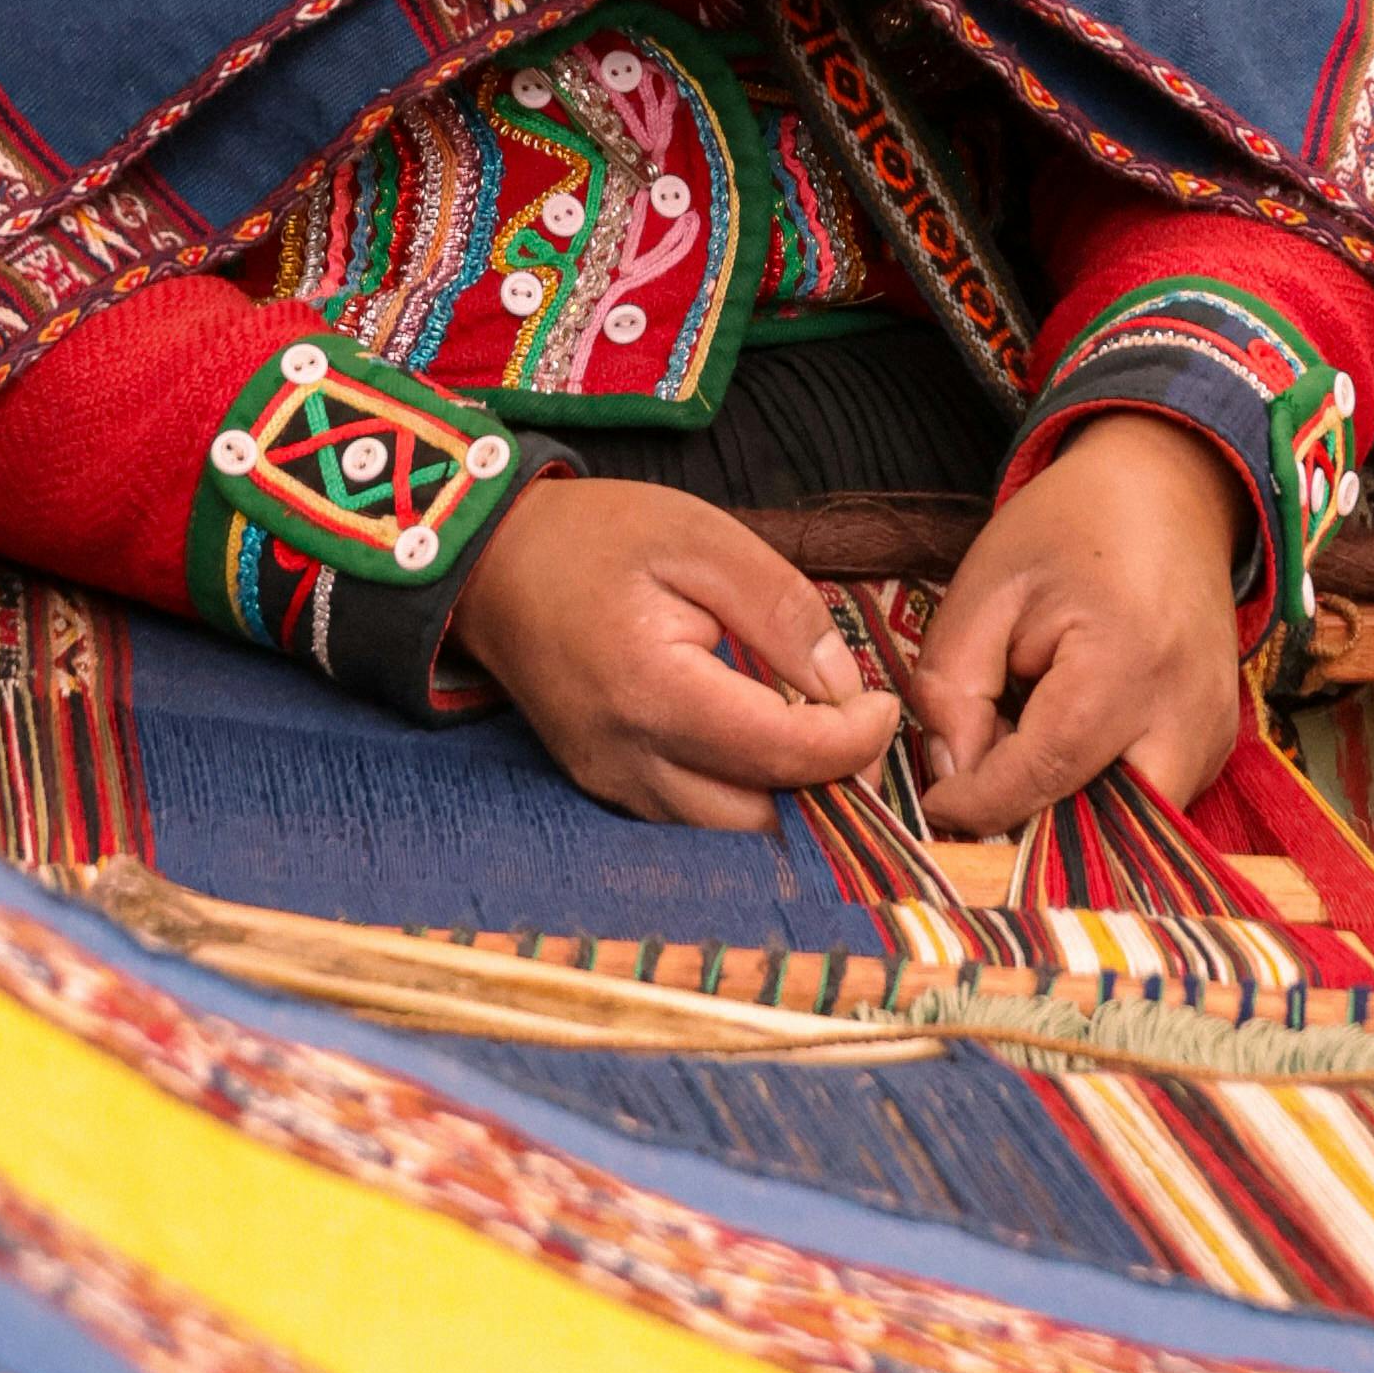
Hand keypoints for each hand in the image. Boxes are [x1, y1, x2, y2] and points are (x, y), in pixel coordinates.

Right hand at [457, 480, 902, 830]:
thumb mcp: (700, 537)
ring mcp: (609, 781)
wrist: (492, 563)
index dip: (852, 740)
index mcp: (652, 689)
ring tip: (805, 734)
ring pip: (726, 835)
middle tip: (848, 724)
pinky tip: (753, 743)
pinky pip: (689, 821)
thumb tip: (842, 684)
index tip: (881, 704)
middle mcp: (626, 757)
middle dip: (820, 784)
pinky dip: (736, 796)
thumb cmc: (596, 539)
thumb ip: (780, 608)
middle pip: (759, 821)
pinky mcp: (604, 786)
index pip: (781, 753)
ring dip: (780, 798)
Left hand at [906, 414, 1252, 837]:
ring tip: (1031, 742)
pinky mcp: (1220, 742)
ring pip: (1134, 823)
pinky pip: (1157, 799)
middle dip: (1037, 820)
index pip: (1046, 773)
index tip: (936, 800)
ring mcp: (1216, 732)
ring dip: (1072, 809)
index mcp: (1125, 661)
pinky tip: (1073, 740)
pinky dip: (1105, 791)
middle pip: (1105, 822)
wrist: (1166, 492)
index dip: (980, 801)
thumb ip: (952, 685)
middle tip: (987, 776)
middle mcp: (1188, 710)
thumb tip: (955, 772)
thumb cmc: (1068, 531)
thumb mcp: (985, 588)